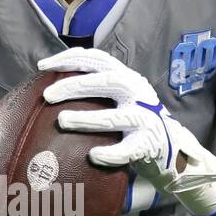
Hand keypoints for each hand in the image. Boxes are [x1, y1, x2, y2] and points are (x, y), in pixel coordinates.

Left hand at [38, 49, 215, 215]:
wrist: (173, 151)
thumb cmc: (135, 124)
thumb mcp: (121, 99)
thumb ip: (98, 90)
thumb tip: (52, 86)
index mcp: (127, 78)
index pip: (97, 59)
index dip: (69, 59)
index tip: (42, 67)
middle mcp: (138, 93)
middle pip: (106, 82)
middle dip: (74, 85)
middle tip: (47, 95)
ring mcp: (146, 118)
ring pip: (115, 117)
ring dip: (86, 118)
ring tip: (62, 121)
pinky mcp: (149, 145)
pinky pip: (128, 150)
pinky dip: (110, 154)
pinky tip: (93, 156)